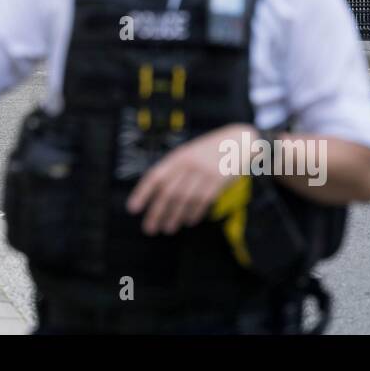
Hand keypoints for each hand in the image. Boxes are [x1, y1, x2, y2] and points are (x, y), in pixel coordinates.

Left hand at [125, 123, 254, 235]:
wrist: (237, 141)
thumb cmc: (207, 150)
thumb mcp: (188, 152)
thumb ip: (174, 169)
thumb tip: (155, 193)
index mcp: (177, 156)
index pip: (155, 176)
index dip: (142, 193)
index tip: (133, 209)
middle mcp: (189, 164)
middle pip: (168, 192)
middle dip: (157, 212)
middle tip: (149, 228)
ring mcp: (204, 173)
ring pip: (185, 200)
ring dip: (174, 216)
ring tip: (167, 228)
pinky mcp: (219, 182)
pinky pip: (203, 201)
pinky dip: (194, 213)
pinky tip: (187, 221)